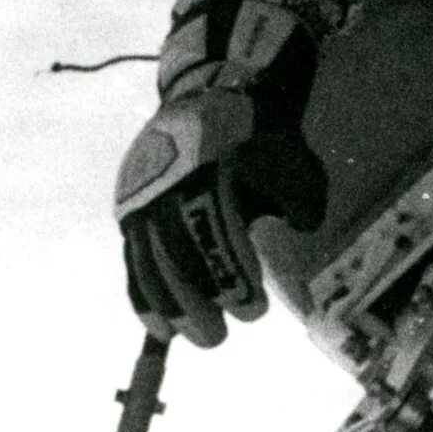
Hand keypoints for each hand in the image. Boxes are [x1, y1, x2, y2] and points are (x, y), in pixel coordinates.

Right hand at [114, 0, 325, 347]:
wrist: (211, 93)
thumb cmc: (258, 133)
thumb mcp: (290, 155)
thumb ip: (301, 196)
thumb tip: (301, 232)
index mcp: (204, 170)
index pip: (214, 236)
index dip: (232, 278)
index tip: (254, 310)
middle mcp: (165, 186)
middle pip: (175, 257)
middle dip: (197, 304)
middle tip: (219, 337)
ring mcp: (142, 199)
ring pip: (148, 265)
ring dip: (169, 308)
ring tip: (193, 338)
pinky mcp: (131, 209)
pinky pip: (132, 260)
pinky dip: (142, 296)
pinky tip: (157, 327)